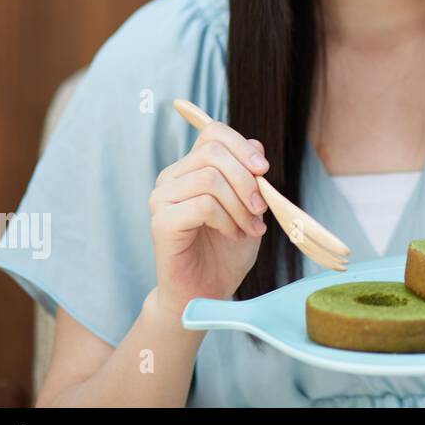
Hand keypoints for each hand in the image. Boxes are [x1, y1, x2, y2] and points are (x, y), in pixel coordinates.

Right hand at [149, 121, 270, 319]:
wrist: (208, 291)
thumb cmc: (228, 249)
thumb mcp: (249, 205)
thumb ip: (250, 174)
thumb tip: (256, 144)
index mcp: (191, 168)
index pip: (213, 133)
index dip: (242, 145)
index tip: (264, 169)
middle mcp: (172, 178)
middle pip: (214, 152)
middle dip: (247, 179)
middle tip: (261, 209)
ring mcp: (161, 198)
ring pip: (210, 178)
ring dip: (240, 205)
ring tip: (248, 227)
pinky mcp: (160, 222)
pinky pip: (203, 205)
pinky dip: (227, 220)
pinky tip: (232, 234)